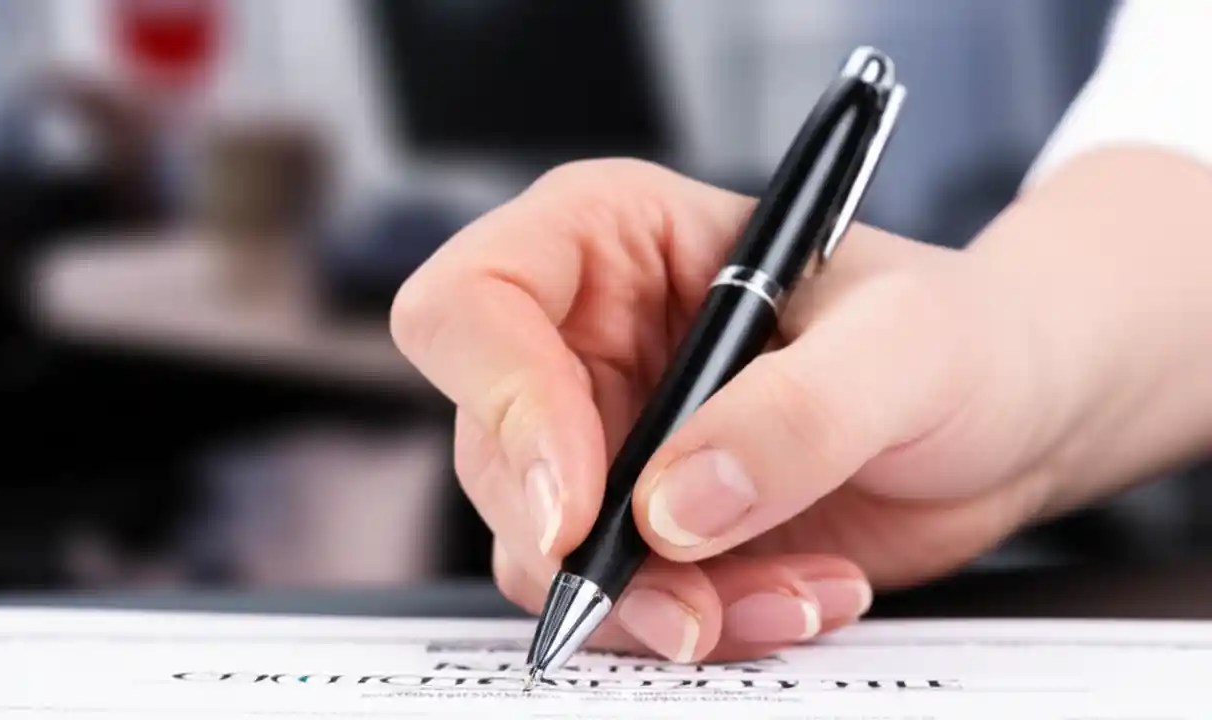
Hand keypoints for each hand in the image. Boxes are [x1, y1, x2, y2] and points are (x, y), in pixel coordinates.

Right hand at [391, 159, 1063, 661]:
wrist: (1013, 413)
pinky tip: (800, 594)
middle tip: (688, 600)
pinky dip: (703, 621)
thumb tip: (674, 507)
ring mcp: (613, 437)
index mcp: (614, 239)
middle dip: (584, 544)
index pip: (475, 302)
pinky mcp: (649, 523)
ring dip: (658, 602)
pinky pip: (621, 597)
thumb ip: (796, 413)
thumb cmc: (965, 333)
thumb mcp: (905, 345)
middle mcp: (590, 339)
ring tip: (791, 592)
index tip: (583, 502)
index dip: (503, 403)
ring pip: (544, 546)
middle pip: (492, 448)